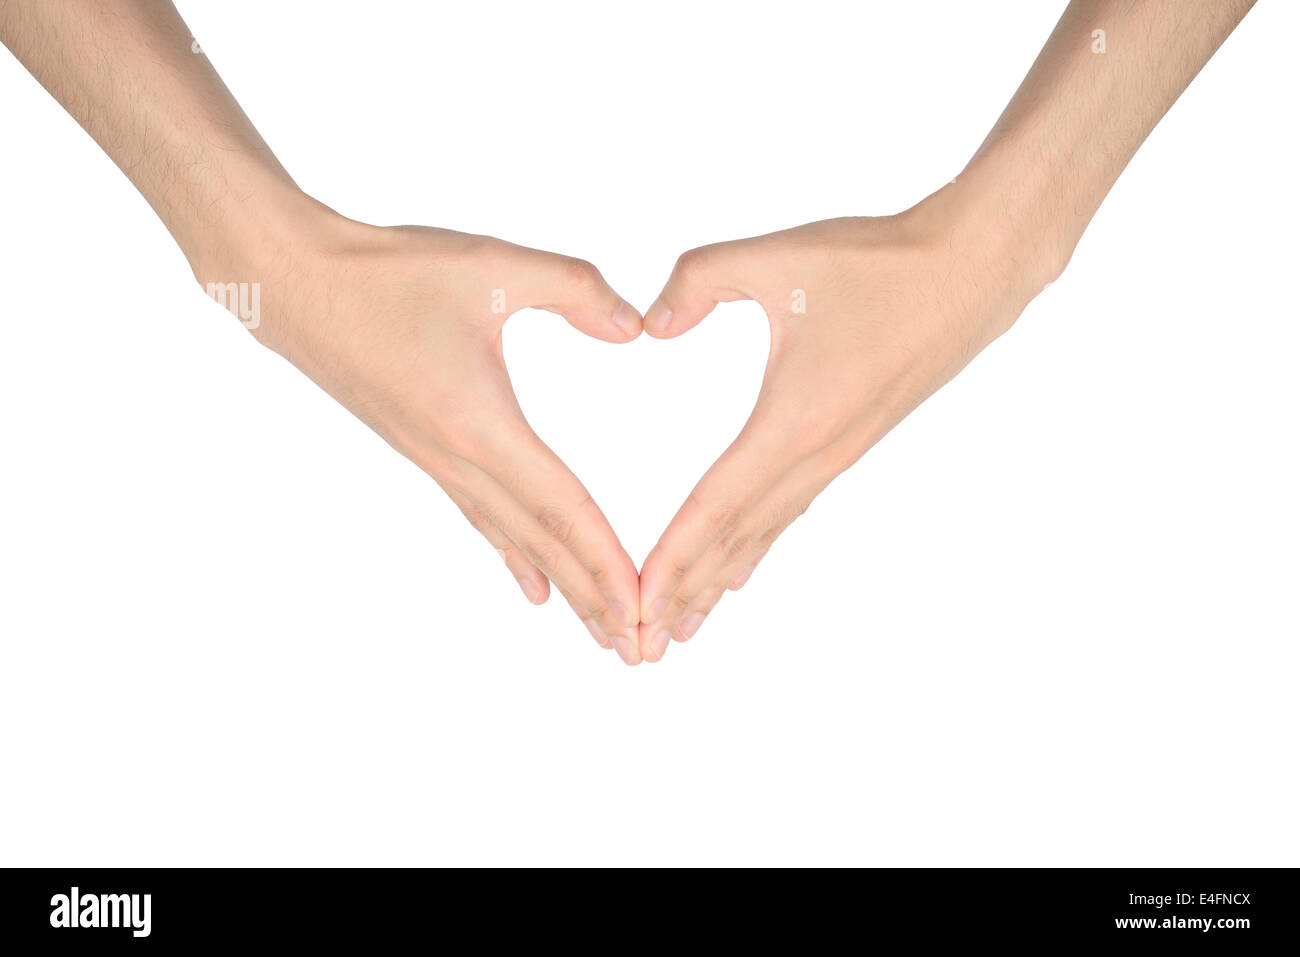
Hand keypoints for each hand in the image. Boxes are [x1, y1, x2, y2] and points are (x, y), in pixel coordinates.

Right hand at [208, 217, 646, 663]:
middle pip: (542, 544)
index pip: (561, 508)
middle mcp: (457, 459)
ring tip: (602, 631)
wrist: (289, 284)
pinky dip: (516, 557)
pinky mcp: (424, 451)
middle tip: (640, 653)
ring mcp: (436, 462)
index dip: (606, 562)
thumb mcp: (491, 265)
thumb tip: (636, 330)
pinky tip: (533, 585)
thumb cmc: (385, 272)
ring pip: (514, 540)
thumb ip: (575, 288)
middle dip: (595, 599)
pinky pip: (482, 520)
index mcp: (479, 424)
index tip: (640, 611)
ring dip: (563, 589)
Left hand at [635, 202, 1055, 659]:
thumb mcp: (779, 254)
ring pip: (766, 532)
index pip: (717, 505)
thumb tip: (650, 325)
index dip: (675, 557)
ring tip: (684, 625)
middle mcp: (817, 454)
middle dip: (686, 592)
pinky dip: (757, 547)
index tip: (641, 603)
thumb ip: (700, 278)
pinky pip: (792, 510)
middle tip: (646, 647)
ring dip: (719, 581)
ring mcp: (839, 455)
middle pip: (737, 539)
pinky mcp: (853, 443)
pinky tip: (742, 570)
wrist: (975, 270)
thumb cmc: (883, 261)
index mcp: (794, 421)